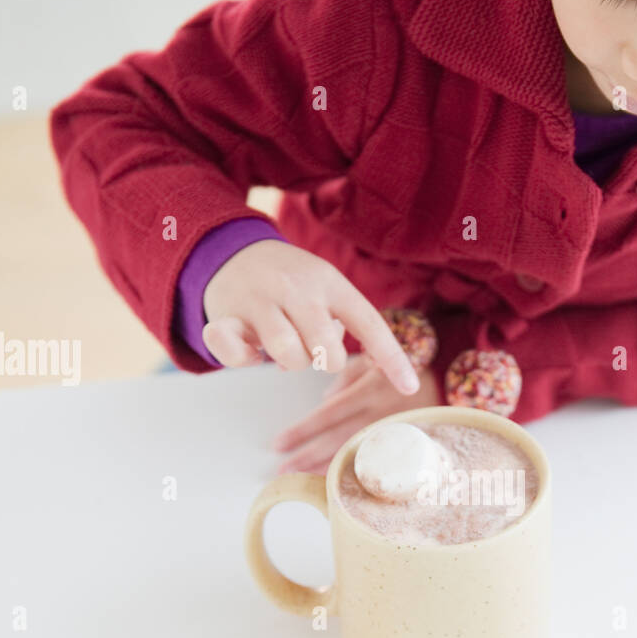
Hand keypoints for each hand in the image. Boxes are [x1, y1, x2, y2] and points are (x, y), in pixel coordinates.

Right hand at [202, 239, 419, 393]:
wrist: (231, 250)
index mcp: (329, 282)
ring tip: (284, 346)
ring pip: (288, 355)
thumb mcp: (325, 287)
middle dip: (324, 361)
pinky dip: (245, 360)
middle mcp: (296, 289)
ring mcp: (260, 300)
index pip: (368, 323)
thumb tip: (371, 367)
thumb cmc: (290, 282)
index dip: (391, 357)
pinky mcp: (226, 316)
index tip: (410, 388)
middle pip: (326, 350)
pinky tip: (250, 348)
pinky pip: (238, 355)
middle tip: (310, 346)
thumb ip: (346, 321)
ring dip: (290, 363)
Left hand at [273, 354, 441, 472]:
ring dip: (324, 470)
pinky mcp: (407, 448)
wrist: (454, 381)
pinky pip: (375, 466)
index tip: (279, 444)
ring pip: (355, 458)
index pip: (328, 415)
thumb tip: (324, 399)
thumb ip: (348, 376)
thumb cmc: (410, 367)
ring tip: (300, 479)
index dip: (302, 431)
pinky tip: (335, 483)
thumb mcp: (376, 360)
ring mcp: (394, 435)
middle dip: (307, 457)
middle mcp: (381, 415)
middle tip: (282, 470)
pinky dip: (354, 475)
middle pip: (337, 441)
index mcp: (370, 391)